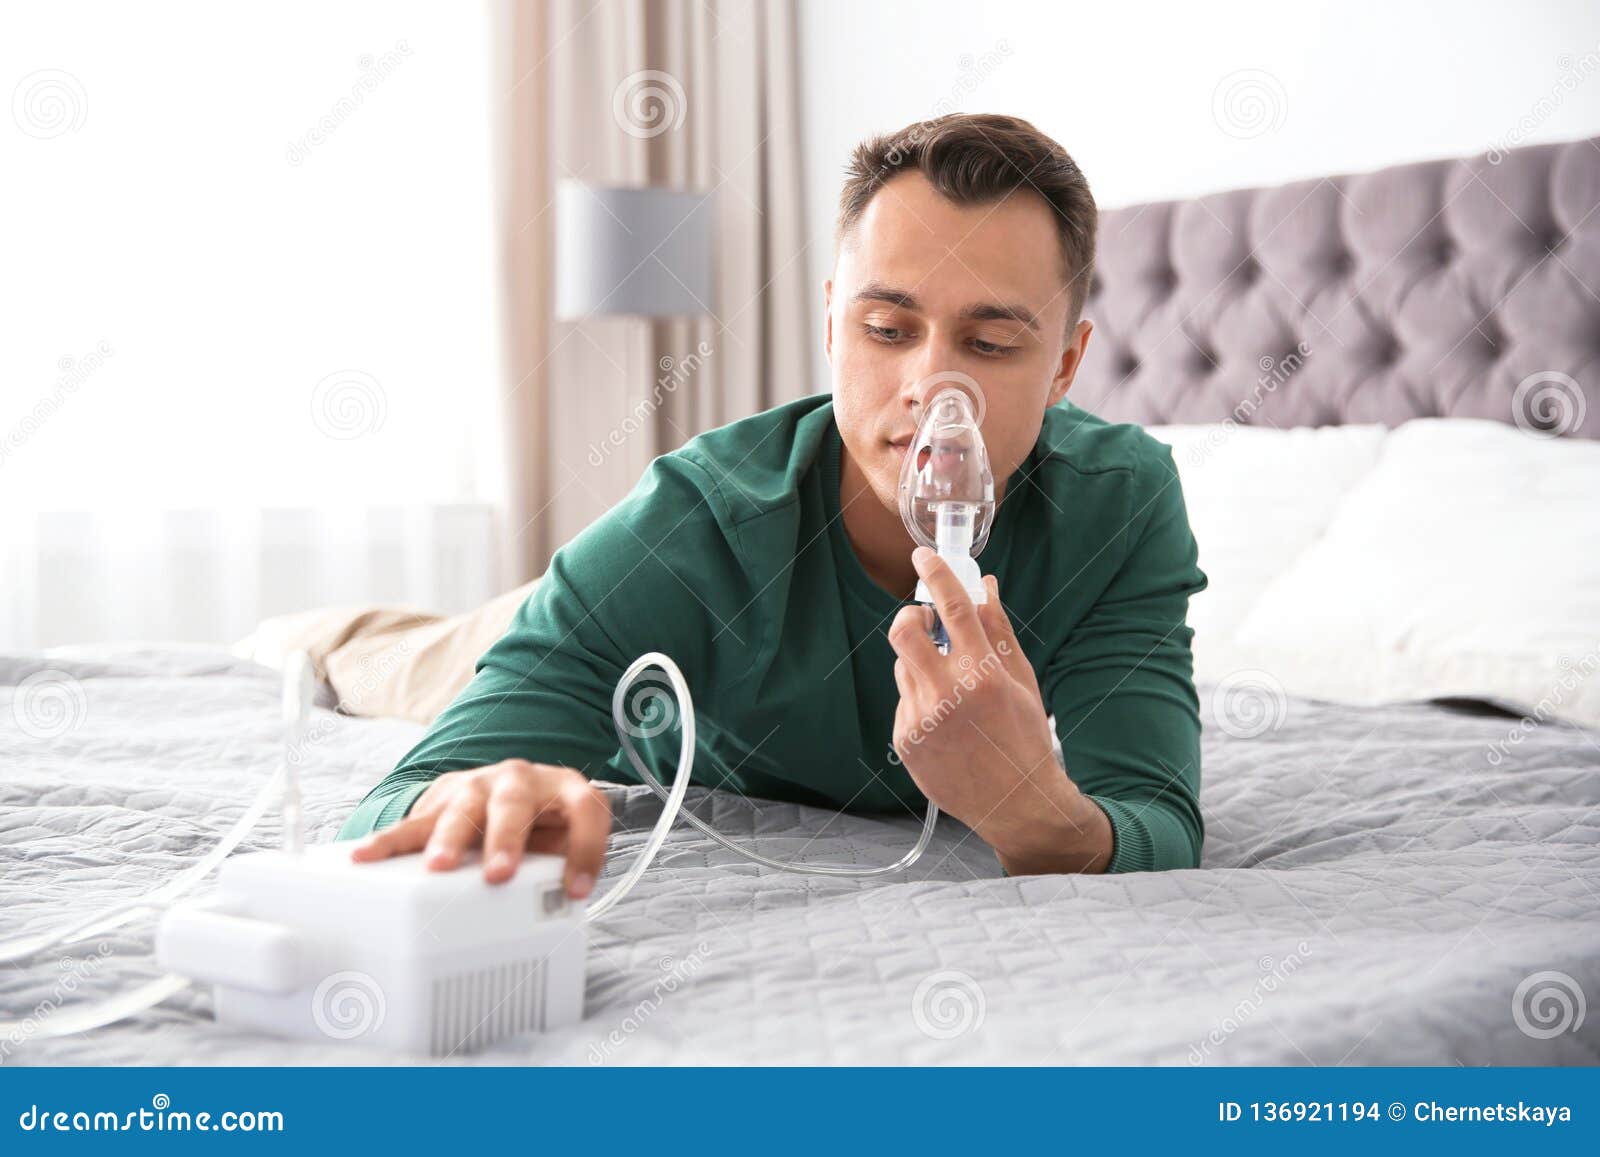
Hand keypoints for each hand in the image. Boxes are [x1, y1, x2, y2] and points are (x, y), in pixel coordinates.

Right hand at [347, 759, 610, 899]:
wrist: (509, 788)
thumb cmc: (544, 822)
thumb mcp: (564, 838)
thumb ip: (561, 862)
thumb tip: (557, 904)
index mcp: (563, 789)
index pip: (584, 811)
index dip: (585, 848)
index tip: (576, 890)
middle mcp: (522, 779)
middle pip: (514, 803)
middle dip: (505, 839)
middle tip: (499, 873)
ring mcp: (479, 784)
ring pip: (462, 808)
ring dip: (449, 838)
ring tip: (438, 866)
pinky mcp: (442, 798)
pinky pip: (415, 820)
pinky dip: (391, 841)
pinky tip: (367, 855)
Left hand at [887, 547, 1111, 873]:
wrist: (1015, 803)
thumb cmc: (1025, 739)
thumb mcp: (1022, 680)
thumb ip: (998, 630)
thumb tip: (984, 586)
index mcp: (982, 673)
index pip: (952, 606)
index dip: (936, 571)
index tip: (924, 556)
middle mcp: (947, 693)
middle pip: (903, 631)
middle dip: (910, 616)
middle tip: (925, 621)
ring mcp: (921, 718)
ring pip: (904, 667)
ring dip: (921, 665)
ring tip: (951, 689)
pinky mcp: (905, 739)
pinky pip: (905, 701)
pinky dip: (921, 701)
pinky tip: (947, 723)